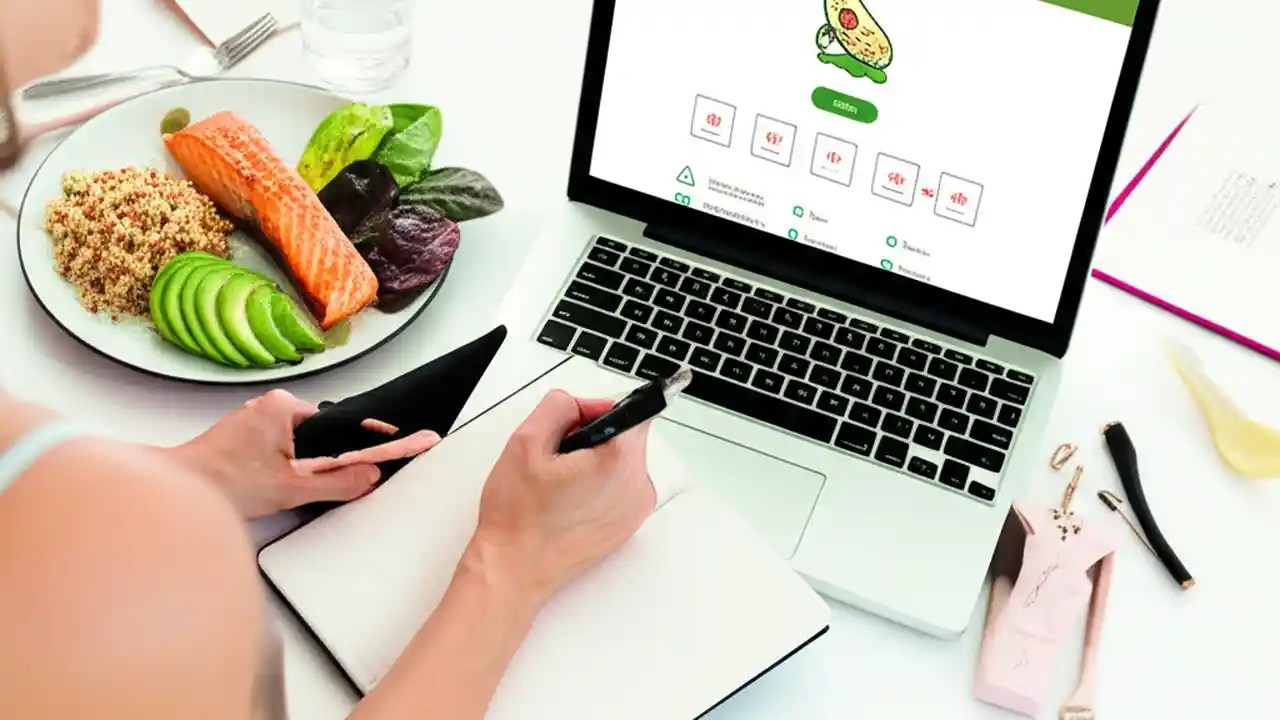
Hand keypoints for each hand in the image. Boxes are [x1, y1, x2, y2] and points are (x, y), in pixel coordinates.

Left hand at [168, 389, 439, 518]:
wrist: (176, 491)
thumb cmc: (224, 482)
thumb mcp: (292, 488)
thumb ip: (338, 482)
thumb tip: (371, 476)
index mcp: (284, 407)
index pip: (338, 421)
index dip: (361, 439)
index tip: (385, 446)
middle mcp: (268, 406)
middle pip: (319, 432)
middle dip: (327, 456)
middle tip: (327, 480)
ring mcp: (252, 420)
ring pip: (297, 441)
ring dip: (303, 463)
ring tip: (293, 485)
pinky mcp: (241, 437)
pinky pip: (278, 446)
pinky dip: (285, 464)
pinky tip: (278, 484)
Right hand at [466, 390, 655, 605]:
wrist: (513, 570)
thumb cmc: (517, 518)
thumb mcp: (525, 441)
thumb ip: (561, 405)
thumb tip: (586, 403)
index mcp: (617, 462)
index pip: (631, 410)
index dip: (597, 410)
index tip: (575, 425)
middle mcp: (636, 486)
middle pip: (628, 436)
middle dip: (594, 437)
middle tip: (557, 459)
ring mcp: (635, 509)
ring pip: (624, 461)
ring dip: (597, 462)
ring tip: (561, 483)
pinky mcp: (628, 525)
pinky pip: (621, 487)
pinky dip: (600, 485)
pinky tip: (569, 500)